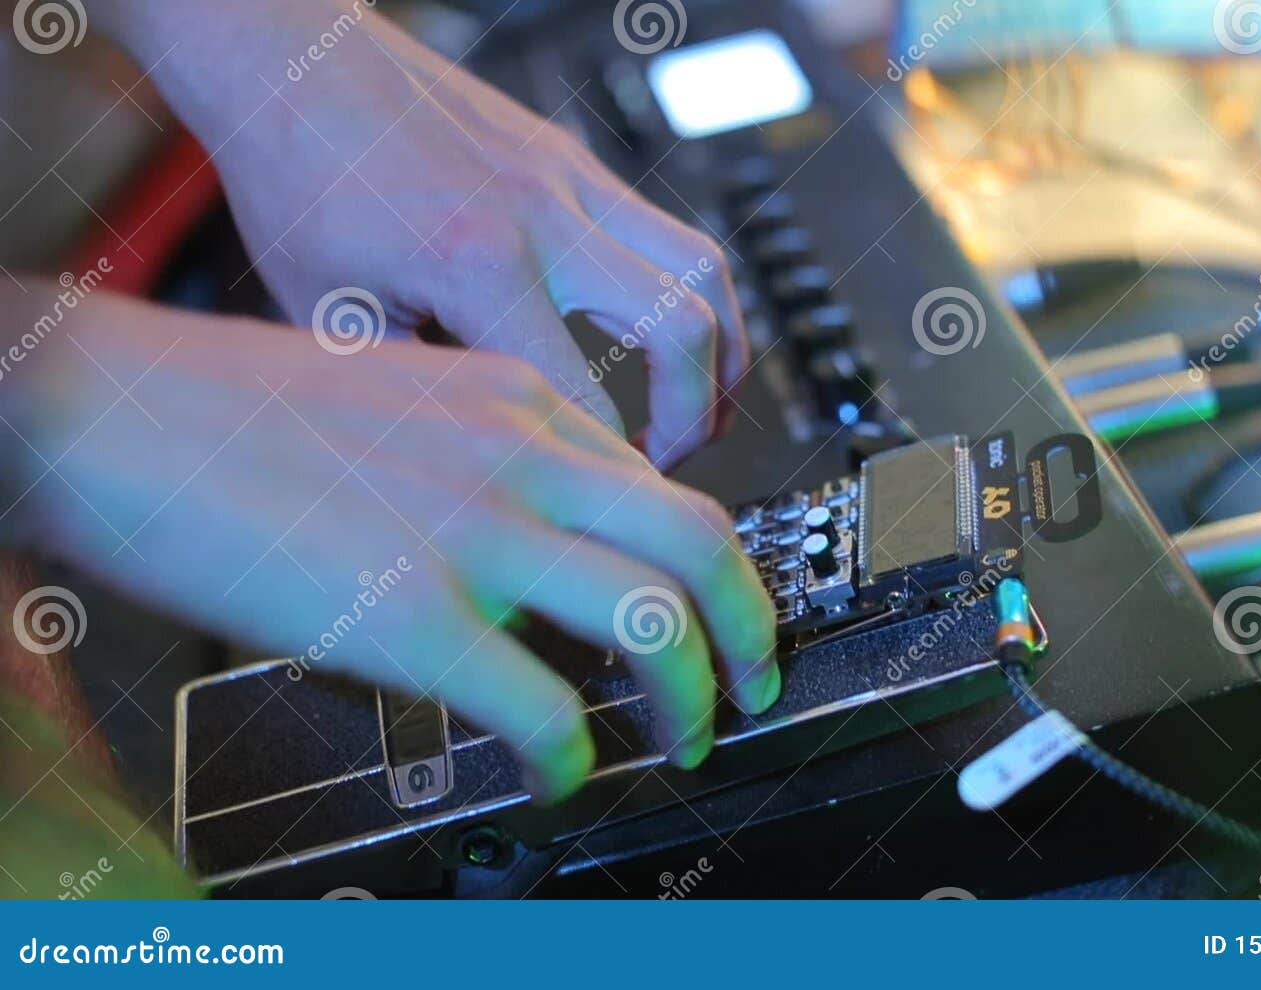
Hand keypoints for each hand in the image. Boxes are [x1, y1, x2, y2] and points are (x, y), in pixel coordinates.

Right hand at [2, 290, 777, 801]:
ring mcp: (472, 534)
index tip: (720, 610)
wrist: (109, 409)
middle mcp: (519, 457)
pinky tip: (556, 775)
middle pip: (702, 542)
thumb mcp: (404, 397)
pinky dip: (572, 758)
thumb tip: (543, 545)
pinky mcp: (412, 615)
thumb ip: (489, 458)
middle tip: (754, 682)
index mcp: (520, 402)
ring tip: (684, 738)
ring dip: (692, 696)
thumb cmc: (231, 410)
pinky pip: (542, 706)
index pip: (665, 485)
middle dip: (751, 628)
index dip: (714, 563)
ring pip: (654, 621)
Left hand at [98, 0, 747, 468]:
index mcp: (477, 261)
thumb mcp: (333, 315)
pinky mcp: (578, 163)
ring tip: (698, 406)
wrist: (295, 64)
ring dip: (722, 351)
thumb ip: (422, 390)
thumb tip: (488, 456)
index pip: (586, 400)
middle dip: (699, 414)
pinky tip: (659, 340)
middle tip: (671, 459)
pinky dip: (688, 298)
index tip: (605, 503)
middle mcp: (546, 213)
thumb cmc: (299, 176)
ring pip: (708, 268)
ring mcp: (573, 179)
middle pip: (686, 326)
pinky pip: (671, 234)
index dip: (610, 472)